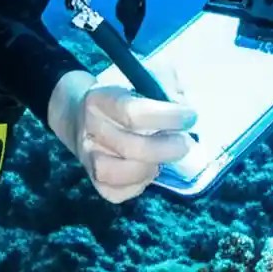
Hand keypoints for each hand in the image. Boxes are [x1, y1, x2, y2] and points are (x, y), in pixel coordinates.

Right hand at [47, 71, 197, 202]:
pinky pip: (118, 192)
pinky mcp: (94, 181)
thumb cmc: (123, 95)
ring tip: (166, 157)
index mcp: (99, 99)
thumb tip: (189, 101)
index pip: (132, 112)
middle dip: (167, 148)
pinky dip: (139, 184)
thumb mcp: (139, 79)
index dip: (166, 117)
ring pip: (121, 173)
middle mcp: (89, 130)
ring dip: (151, 167)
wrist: (81, 115)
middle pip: (131, 147)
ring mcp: (88, 158)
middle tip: (186, 143)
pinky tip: (149, 169)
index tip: (191, 117)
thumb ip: (165, 86)